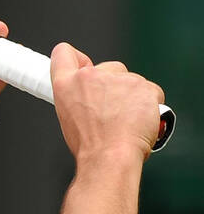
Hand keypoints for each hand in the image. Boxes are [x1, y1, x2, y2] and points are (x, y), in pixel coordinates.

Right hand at [50, 43, 165, 163]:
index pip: (63, 54)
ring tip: (124, 123)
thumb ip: (77, 99)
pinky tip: (139, 122)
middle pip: (107, 68)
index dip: (74, 59)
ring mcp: (119, 79)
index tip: (81, 66)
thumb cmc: (90, 146)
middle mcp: (91, 76)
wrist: (110, 158)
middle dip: (113, 85)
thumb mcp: (69, 120)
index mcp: (66, 85)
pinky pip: (150, 92)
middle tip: (110, 113)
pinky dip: (148, 106)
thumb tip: (89, 98)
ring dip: (131, 98)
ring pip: (131, 82)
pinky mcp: (143, 86)